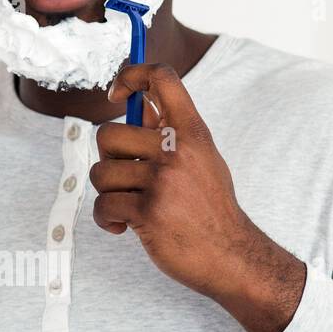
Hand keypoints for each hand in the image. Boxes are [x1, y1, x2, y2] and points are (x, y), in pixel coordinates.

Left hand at [92, 63, 303, 331]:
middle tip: (127, 177)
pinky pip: (102, 205)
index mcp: (193, 132)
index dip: (130, 74)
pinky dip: (106, 219)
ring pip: (100, 173)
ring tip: (131, 205)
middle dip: (108, 159)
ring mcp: (163, 181)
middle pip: (107, 134)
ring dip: (108, 193)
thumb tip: (136, 99)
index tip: (116, 93)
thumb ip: (168, 131)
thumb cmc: (208, 207)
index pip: (162, 78)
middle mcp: (178, 151)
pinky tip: (125, 226)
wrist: (233, 257)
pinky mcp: (149, 212)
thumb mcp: (200, 159)